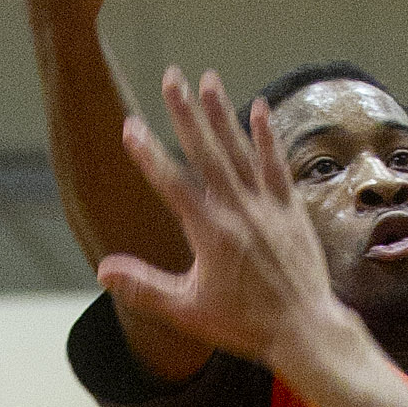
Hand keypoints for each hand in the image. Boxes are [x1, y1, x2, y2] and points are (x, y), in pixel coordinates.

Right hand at [98, 71, 344, 369]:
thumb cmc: (244, 324)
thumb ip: (145, 287)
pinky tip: (259, 107)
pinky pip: (277, 164)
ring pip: (241, 151)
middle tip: (172, 76)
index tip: (130, 126)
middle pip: (207, 153)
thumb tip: (103, 269)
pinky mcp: (292, 209)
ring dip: (222, 113)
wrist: (304, 330)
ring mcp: (268, 207)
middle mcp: (239, 212)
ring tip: (207, 79)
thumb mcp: (188, 310)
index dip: (149, 155)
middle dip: (186, 113)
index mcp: (210, 233)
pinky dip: (267, 136)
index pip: (172, 185)